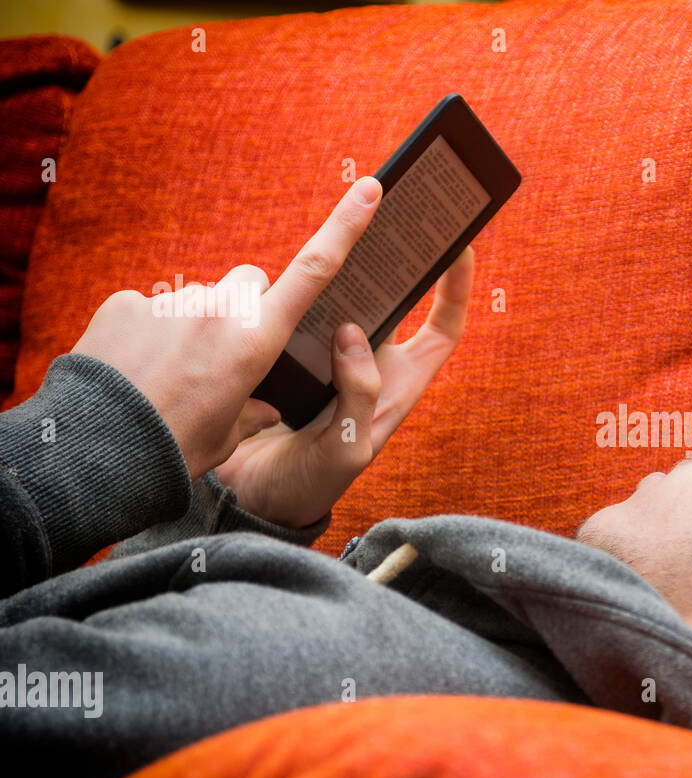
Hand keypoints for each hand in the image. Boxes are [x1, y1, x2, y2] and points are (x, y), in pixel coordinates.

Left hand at [72, 176, 385, 478]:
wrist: (98, 449)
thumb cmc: (175, 449)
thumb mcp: (228, 436)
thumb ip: (253, 413)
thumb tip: (263, 408)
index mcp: (257, 340)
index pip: (313, 272)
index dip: (345, 227)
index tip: (367, 189)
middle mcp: (219, 309)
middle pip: (250, 284)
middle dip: (247, 307)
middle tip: (223, 356)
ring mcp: (170, 303)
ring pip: (199, 301)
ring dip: (195, 326)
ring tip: (169, 375)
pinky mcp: (126, 303)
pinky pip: (150, 310)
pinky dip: (148, 333)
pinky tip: (135, 369)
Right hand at [213, 245, 474, 527]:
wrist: (253, 499)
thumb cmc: (311, 483)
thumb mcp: (347, 449)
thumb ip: (358, 396)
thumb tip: (354, 334)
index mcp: (398, 385)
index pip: (442, 330)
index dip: (457, 290)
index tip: (460, 247)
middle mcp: (369, 364)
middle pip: (394, 301)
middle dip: (396, 258)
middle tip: (392, 214)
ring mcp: (329, 357)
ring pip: (343, 300)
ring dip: (342, 271)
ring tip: (343, 230)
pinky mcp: (291, 355)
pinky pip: (299, 315)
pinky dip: (295, 295)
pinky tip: (285, 276)